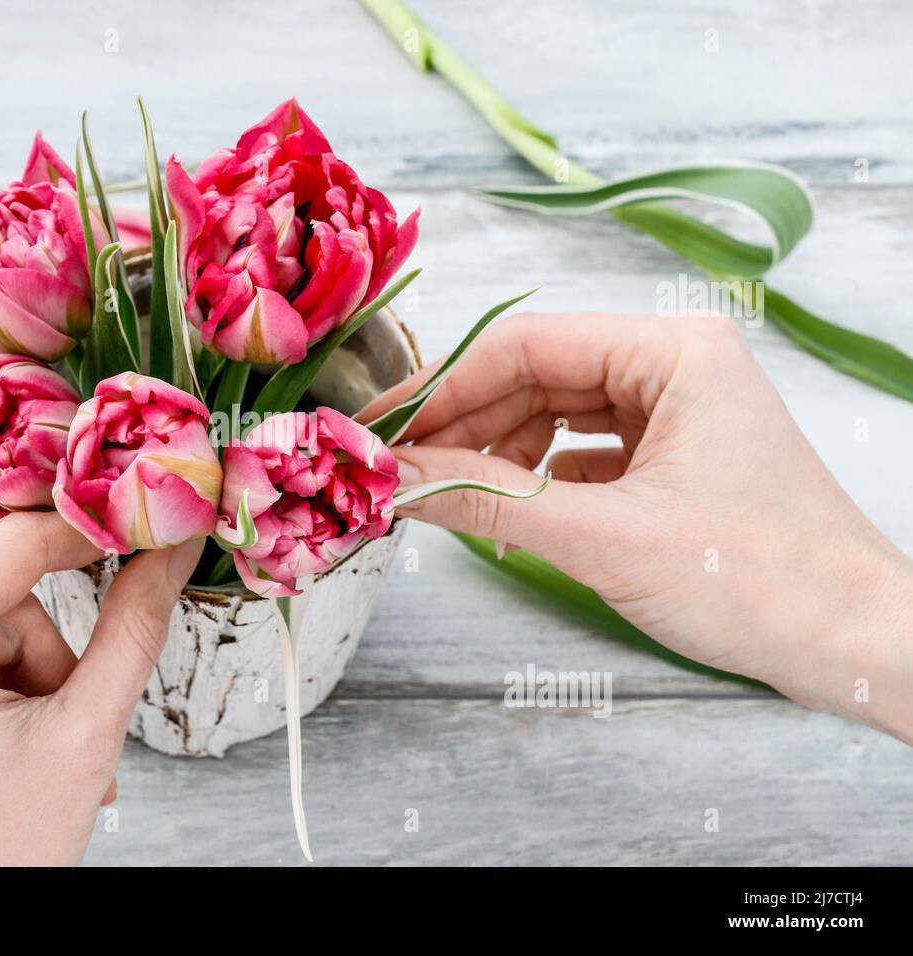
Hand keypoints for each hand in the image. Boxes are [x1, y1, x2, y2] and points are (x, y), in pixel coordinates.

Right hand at [361, 312, 912, 740]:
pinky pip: (582, 452)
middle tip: (400, 471)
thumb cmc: (760, 582)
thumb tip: (400, 477)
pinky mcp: (674, 457)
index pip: (524, 345)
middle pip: (535, 377)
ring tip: (450, 502)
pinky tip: (508, 518)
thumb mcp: (604, 539)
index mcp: (673, 352)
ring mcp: (677, 411)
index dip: (443, 387)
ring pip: (554, 415)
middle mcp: (675, 365)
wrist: (853, 645)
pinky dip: (538, 482)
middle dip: (466, 427)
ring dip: (498, 458)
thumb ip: (490, 499)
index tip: (384, 430)